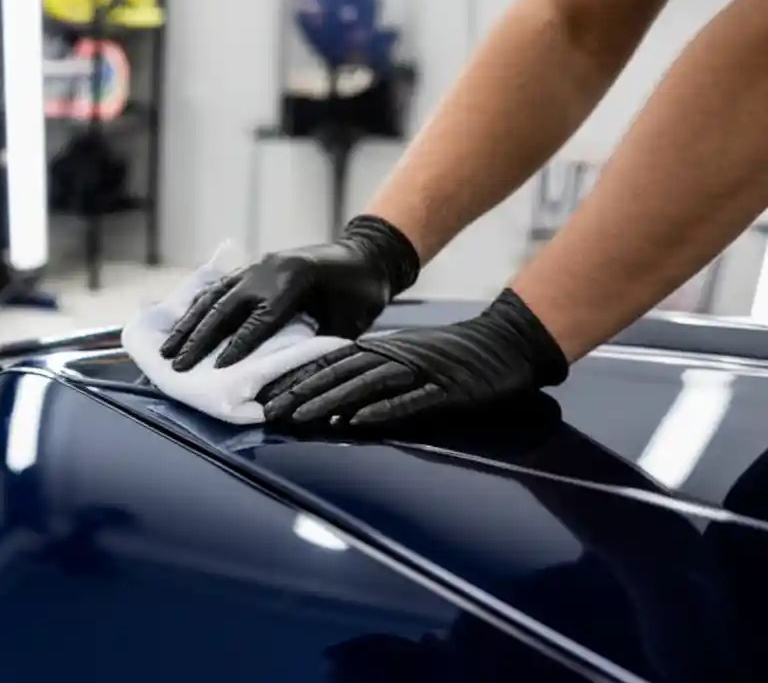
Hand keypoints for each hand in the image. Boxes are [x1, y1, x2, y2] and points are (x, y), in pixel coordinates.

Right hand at [160, 215, 419, 370]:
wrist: (367, 254)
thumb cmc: (363, 293)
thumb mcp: (351, 321)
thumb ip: (319, 343)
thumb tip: (291, 376)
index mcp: (294, 280)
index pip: (259, 320)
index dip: (237, 346)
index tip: (215, 370)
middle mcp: (268, 270)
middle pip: (224, 308)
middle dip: (198, 339)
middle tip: (176, 364)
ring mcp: (257, 266)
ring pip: (214, 297)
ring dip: (188, 324)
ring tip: (168, 349)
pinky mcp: (252, 269)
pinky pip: (218, 288)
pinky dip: (197, 307)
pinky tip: (180, 324)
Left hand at [259, 289, 568, 425]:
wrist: (505, 344)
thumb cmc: (451, 356)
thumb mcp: (404, 360)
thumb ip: (370, 377)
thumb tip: (332, 406)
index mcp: (380, 350)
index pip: (328, 364)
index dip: (294, 380)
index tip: (262, 396)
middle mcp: (392, 357)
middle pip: (337, 375)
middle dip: (298, 394)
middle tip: (265, 411)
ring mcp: (417, 372)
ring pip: (363, 387)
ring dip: (327, 403)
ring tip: (296, 419)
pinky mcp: (444, 390)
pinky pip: (407, 402)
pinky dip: (380, 412)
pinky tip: (355, 422)